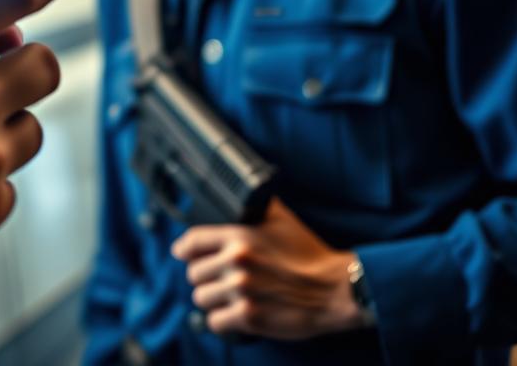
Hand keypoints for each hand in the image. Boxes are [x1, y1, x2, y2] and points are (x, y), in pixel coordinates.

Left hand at [172, 198, 363, 339]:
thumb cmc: (309, 254)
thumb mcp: (281, 219)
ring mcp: (242, 291)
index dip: (184, 249)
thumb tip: (241, 194)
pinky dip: (222, 321)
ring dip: (213, 301)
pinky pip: (215, 322)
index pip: (192, 240)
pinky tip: (234, 315)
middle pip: (193, 273)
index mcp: (239, 236)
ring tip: (228, 298)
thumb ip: (256, 206)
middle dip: (206, 277)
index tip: (182, 253)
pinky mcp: (250, 318)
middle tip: (219, 280)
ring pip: (201, 298)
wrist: (334, 289)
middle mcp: (236, 262)